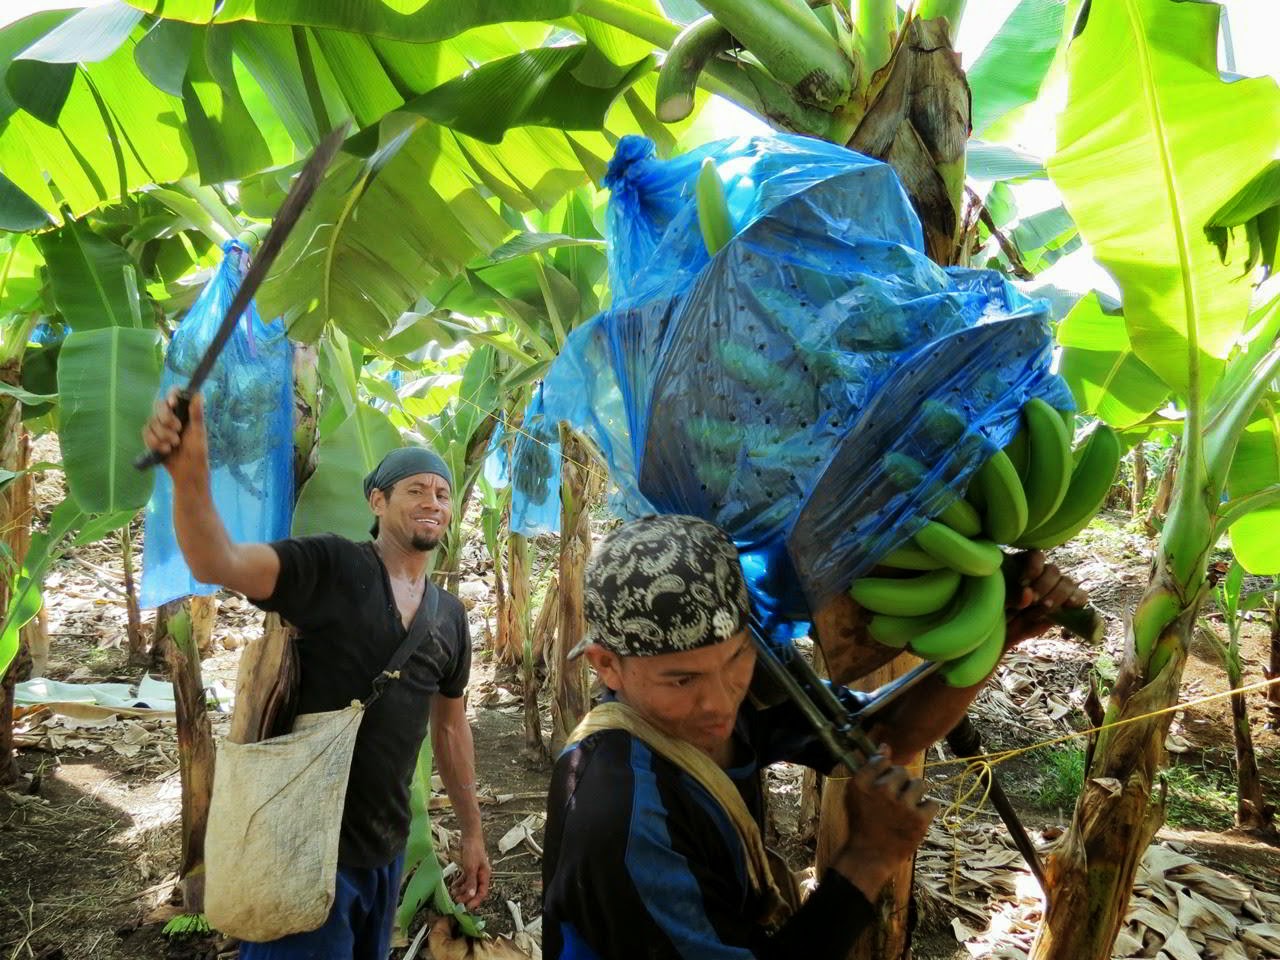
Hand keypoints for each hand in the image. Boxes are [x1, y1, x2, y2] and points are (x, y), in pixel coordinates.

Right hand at [141, 389, 208, 481]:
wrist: (187, 471)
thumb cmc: (197, 451)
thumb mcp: (198, 433)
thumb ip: (196, 415)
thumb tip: (199, 395)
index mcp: (183, 412)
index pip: (174, 395)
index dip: (171, 395)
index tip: (173, 403)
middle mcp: (170, 416)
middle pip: (158, 405)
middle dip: (166, 418)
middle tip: (178, 429)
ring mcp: (159, 427)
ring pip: (151, 421)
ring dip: (163, 434)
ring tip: (174, 444)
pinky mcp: (151, 438)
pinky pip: (146, 433)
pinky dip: (155, 442)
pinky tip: (165, 450)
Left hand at [449, 832, 489, 910]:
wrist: (469, 837)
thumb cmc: (473, 851)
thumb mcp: (471, 867)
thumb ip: (471, 882)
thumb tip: (472, 896)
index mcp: (485, 876)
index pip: (482, 892)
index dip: (476, 901)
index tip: (467, 907)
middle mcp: (480, 876)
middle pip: (474, 891)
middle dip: (466, 897)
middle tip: (456, 901)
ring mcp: (474, 872)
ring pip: (468, 886)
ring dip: (461, 891)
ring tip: (452, 894)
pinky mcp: (468, 869)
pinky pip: (464, 880)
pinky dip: (459, 884)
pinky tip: (452, 886)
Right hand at [832, 746, 937, 901]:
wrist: (870, 854)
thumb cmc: (863, 822)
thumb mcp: (856, 793)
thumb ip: (869, 768)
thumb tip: (885, 747)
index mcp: (864, 783)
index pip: (882, 760)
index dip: (885, 770)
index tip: (884, 784)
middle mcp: (882, 790)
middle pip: (903, 771)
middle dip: (901, 783)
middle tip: (895, 801)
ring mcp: (903, 805)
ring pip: (920, 785)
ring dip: (915, 795)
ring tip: (906, 809)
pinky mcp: (919, 820)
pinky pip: (932, 803)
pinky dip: (927, 810)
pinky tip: (916, 817)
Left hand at [1004, 549, 1087, 644]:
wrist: (1003, 632)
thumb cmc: (997, 610)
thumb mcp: (999, 603)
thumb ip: (1013, 597)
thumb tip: (1028, 592)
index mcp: (1024, 565)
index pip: (1037, 556)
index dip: (1034, 568)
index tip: (1023, 583)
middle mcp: (1042, 574)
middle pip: (1054, 571)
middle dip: (1045, 587)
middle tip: (1034, 601)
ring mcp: (1055, 589)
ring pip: (1067, 583)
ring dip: (1058, 595)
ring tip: (1045, 608)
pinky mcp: (1066, 604)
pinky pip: (1080, 596)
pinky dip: (1078, 600)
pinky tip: (1069, 604)